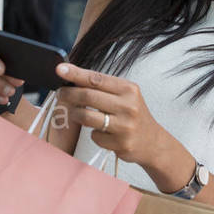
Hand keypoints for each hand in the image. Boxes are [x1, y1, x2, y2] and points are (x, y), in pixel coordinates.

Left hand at [52, 62, 166, 169]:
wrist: (153, 142)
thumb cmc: (132, 114)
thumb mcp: (125, 96)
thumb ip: (103, 87)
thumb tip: (73, 78)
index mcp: (129, 89)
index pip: (97, 78)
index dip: (76, 73)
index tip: (60, 69)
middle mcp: (129, 106)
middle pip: (88, 96)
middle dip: (69, 94)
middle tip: (60, 94)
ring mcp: (125, 126)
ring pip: (87, 117)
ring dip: (75, 114)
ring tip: (75, 113)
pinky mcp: (121, 144)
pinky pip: (95, 136)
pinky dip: (94, 134)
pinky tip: (102, 133)